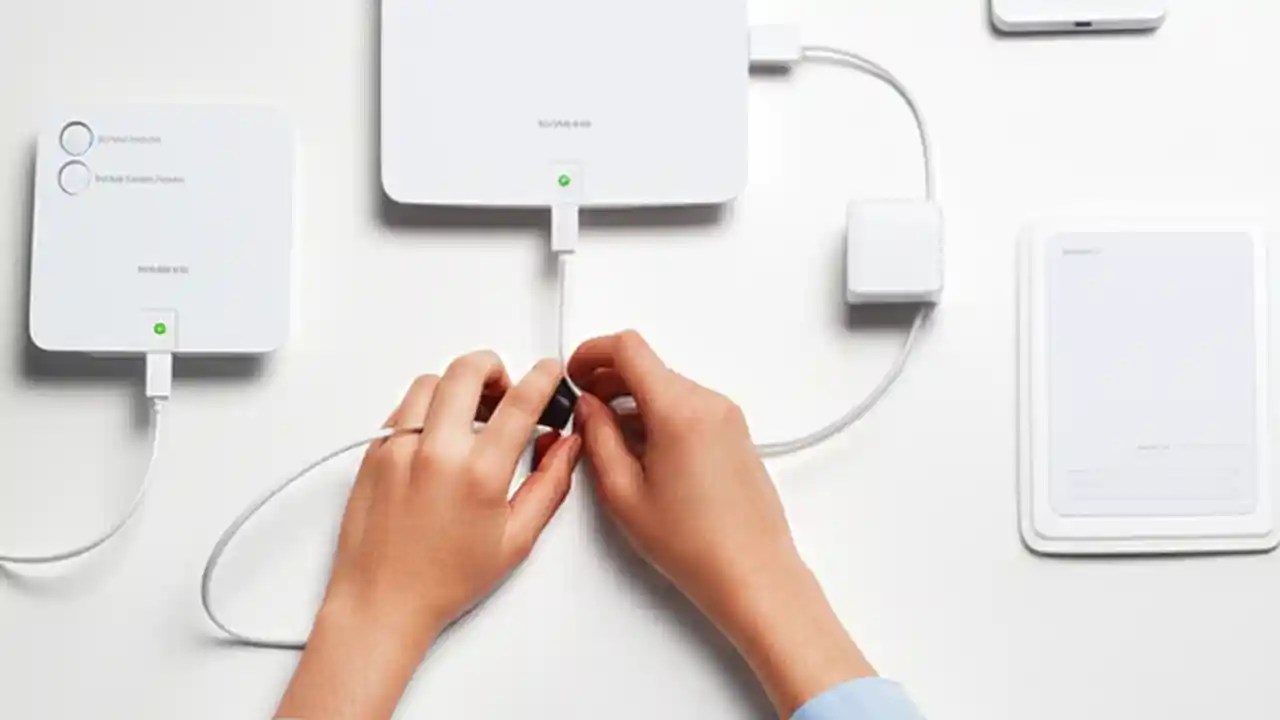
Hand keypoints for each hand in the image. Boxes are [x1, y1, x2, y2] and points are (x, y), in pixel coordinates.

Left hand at [277, 353, 581, 719]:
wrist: (381, 602)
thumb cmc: (443, 581)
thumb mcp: (516, 539)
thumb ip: (549, 485)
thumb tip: (566, 446)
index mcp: (478, 474)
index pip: (521, 401)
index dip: (543, 377)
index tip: (549, 372)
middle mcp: (436, 452)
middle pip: (467, 370)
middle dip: (494, 367)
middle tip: (505, 387)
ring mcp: (398, 448)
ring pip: (430, 381)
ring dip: (457, 385)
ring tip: (470, 412)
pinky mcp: (372, 452)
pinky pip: (402, 407)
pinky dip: (426, 406)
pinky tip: (438, 432)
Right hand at [569, 331, 874, 716]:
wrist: (753, 573)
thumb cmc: (697, 546)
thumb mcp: (623, 493)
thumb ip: (597, 438)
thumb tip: (587, 409)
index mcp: (679, 411)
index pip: (629, 348)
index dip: (592, 353)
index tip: (575, 372)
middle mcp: (709, 404)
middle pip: (648, 365)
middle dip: (608, 379)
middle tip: (582, 407)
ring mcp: (727, 416)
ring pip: (667, 385)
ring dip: (632, 399)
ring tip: (608, 438)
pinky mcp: (734, 432)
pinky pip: (688, 406)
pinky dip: (658, 414)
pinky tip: (640, 450)